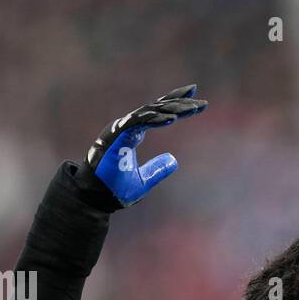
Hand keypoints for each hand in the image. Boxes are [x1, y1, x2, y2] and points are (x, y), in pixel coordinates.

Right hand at [86, 84, 206, 206]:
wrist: (97, 198)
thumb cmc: (115, 188)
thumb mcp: (144, 179)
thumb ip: (158, 168)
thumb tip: (173, 160)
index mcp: (133, 134)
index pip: (157, 114)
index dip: (175, 104)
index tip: (195, 101)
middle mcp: (128, 128)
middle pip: (156, 108)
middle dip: (179, 103)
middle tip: (201, 102)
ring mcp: (121, 130)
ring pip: (149, 112)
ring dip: (171, 109)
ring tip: (191, 109)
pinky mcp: (117, 137)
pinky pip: (137, 123)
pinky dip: (154, 119)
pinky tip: (172, 118)